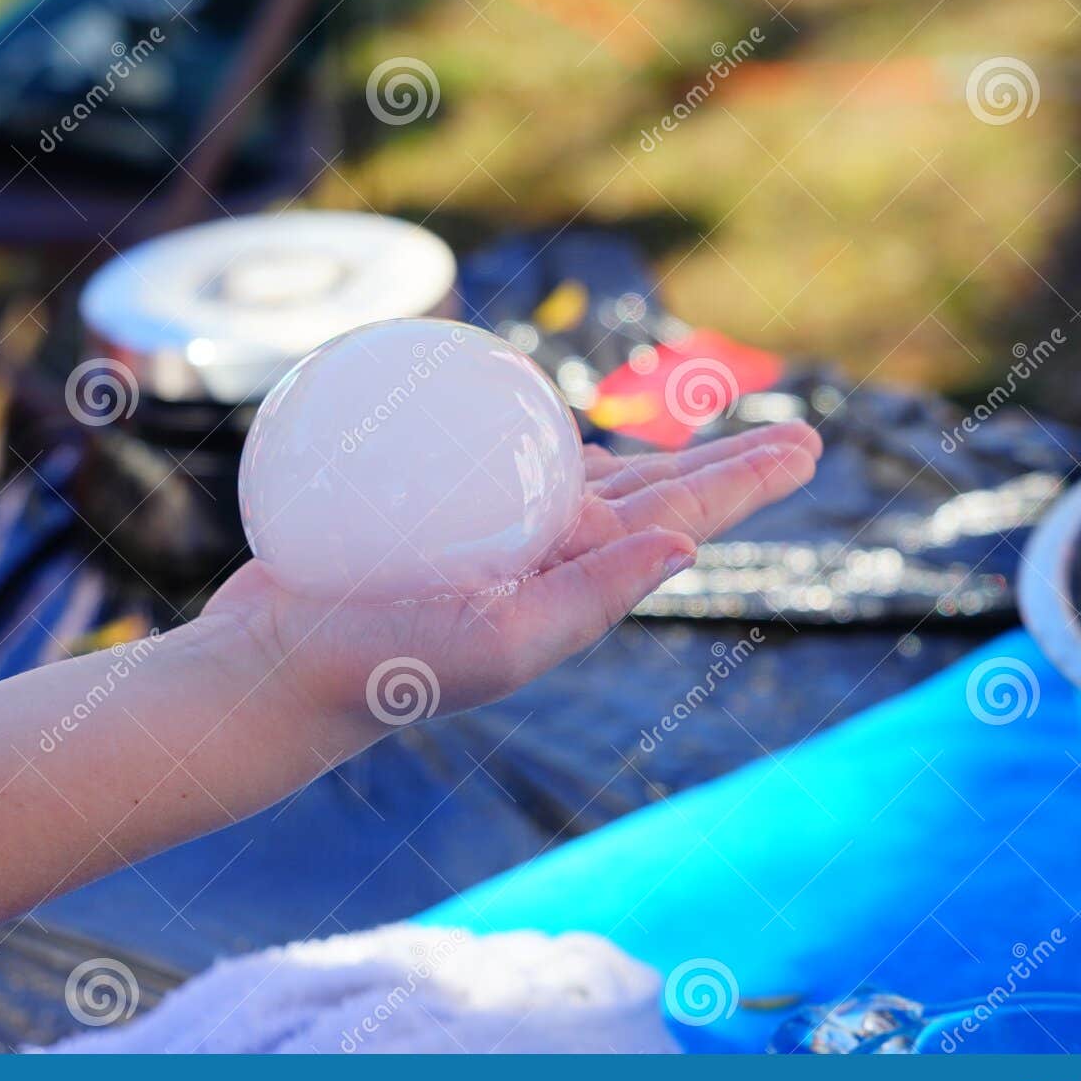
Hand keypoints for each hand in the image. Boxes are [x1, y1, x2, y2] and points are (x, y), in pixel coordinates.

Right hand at [203, 421, 819, 751]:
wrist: (273, 670)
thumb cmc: (383, 667)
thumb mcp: (499, 643)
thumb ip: (589, 600)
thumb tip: (688, 553)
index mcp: (573, 587)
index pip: (678, 521)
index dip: (743, 483)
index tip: (806, 447)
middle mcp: (544, 561)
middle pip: (653, 495)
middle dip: (722, 468)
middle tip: (795, 438)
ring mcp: (491, 537)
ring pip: (583, 475)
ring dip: (647, 452)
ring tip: (694, 423)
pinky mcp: (431, 513)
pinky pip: (494, 458)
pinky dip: (529, 431)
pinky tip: (540, 409)